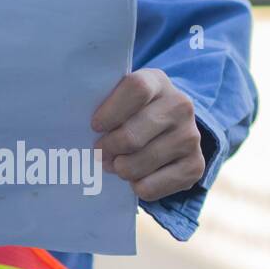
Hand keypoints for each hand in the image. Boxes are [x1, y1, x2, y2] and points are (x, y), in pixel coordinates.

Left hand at [91, 68, 204, 201]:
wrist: (171, 126)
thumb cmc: (132, 112)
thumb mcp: (121, 97)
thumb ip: (104, 104)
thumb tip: (73, 129)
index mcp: (157, 82)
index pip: (136, 89)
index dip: (111, 112)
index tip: (95, 126)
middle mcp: (181, 106)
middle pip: (133, 136)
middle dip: (109, 149)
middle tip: (100, 152)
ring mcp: (191, 137)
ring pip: (140, 164)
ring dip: (121, 169)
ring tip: (118, 164)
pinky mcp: (196, 166)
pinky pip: (152, 187)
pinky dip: (137, 186)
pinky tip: (137, 176)